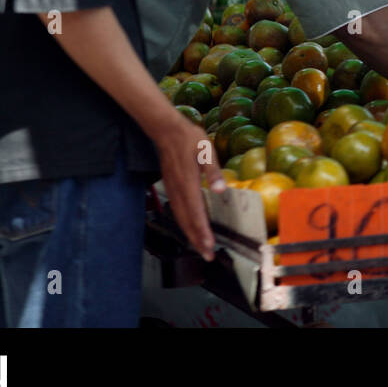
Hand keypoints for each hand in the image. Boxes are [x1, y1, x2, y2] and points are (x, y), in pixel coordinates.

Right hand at [151, 117, 225, 261]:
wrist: (166, 130)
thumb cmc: (190, 138)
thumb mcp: (206, 150)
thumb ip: (212, 171)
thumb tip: (220, 189)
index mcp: (188, 183)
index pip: (196, 212)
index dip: (202, 231)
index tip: (209, 246)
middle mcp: (178, 190)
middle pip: (186, 220)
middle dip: (197, 239)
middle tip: (207, 255)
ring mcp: (172, 189)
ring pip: (180, 217)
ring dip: (190, 234)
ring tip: (200, 247)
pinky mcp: (170, 187)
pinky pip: (177, 210)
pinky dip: (184, 223)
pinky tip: (190, 227)